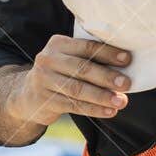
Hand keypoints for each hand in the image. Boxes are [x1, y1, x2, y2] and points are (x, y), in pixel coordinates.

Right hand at [13, 35, 133, 125]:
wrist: (28, 94)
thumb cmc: (61, 73)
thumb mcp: (69, 59)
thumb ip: (90, 57)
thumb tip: (127, 63)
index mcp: (58, 44)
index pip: (87, 47)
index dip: (108, 53)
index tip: (128, 59)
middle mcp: (48, 60)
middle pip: (82, 69)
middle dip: (107, 77)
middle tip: (127, 84)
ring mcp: (44, 81)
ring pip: (78, 89)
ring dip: (103, 96)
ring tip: (121, 102)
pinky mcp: (44, 101)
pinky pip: (74, 105)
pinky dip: (94, 109)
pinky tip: (109, 112)